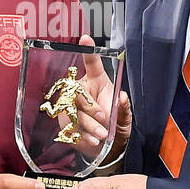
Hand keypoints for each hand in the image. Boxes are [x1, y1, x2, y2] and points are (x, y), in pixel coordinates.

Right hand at [68, 34, 131, 164]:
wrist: (106, 150)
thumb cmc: (115, 128)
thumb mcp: (125, 119)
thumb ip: (124, 109)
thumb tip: (122, 97)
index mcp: (98, 83)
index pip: (92, 64)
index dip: (88, 51)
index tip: (85, 38)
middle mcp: (82, 91)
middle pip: (78, 91)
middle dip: (92, 107)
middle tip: (105, 119)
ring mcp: (71, 106)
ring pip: (73, 110)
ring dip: (89, 124)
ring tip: (102, 134)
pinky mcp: (64, 122)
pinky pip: (69, 125)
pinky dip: (82, 134)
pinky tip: (92, 140)